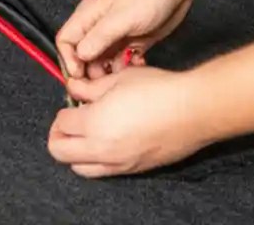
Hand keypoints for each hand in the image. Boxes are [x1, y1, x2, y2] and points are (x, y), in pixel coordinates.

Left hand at [48, 67, 212, 176]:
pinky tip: (107, 142)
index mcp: (94, 124)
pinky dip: (96, 161)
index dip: (63, 112)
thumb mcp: (118, 80)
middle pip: (60, 152)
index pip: (61, 124)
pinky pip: (104, 172)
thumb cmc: (158, 90)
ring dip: (75, 153)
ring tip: (86, 134)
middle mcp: (102, 149)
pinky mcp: (135, 169)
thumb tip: (74, 88)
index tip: (71, 104)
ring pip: (80, 168)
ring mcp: (119, 163)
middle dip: (58, 136)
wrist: (194, 110)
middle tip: (68, 122)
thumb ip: (90, 88)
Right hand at [56, 0, 195, 79]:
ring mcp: (114, 33)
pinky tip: (136, 64)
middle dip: (89, 69)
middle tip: (103, 82)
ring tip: (122, 73)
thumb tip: (79, 56)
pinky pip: (120, 59)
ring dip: (109, 70)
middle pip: (82, 53)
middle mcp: (98, 25)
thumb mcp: (121, 19)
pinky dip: (125, 66)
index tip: (80, 75)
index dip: (68, 59)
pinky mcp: (131, 40)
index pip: (66, 41)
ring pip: (101, 59)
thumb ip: (98, 38)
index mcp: (88, 15)